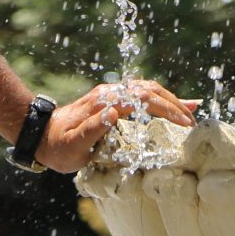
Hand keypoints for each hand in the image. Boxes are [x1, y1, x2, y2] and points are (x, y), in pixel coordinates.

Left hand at [36, 80, 197, 173]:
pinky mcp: (114, 99)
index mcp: (104, 102)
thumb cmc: (58, 146)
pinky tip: (178, 105)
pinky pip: (142, 94)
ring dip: (170, 100)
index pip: (142, 99)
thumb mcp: (72, 145)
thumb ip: (92, 129)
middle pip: (149, 90)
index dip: (165, 109)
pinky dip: (162, 99)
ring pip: (147, 88)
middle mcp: (110, 93)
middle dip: (174, 104)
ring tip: (191, 115)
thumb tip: (113, 113)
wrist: (41, 135)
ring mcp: (112, 94)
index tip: (183, 124)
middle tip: (192, 124)